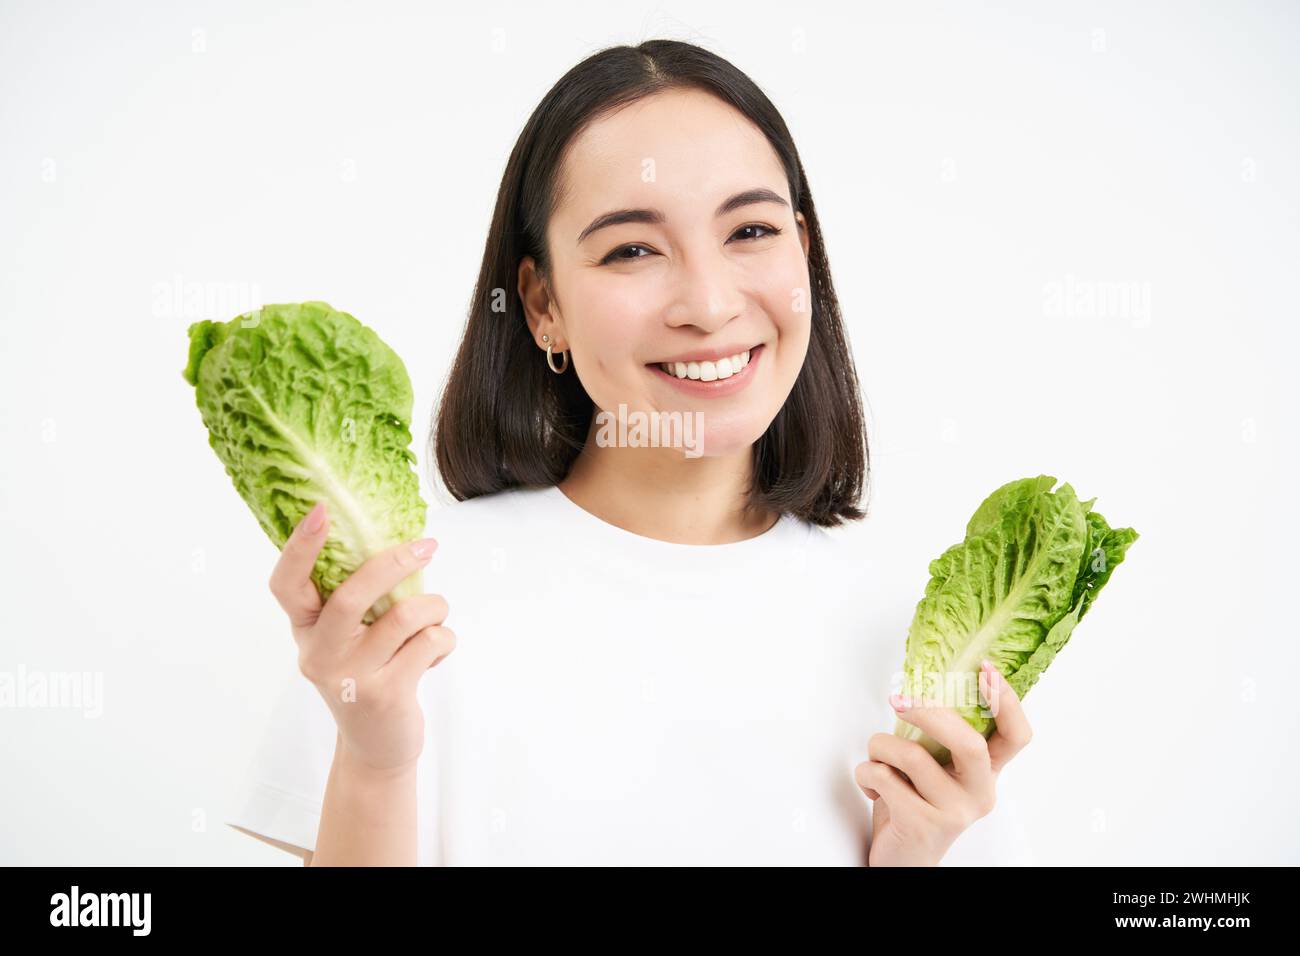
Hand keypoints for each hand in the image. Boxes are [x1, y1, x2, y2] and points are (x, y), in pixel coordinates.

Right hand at [268, 501, 456, 773]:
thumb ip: (356, 598)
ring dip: (435, 607)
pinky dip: (445, 638)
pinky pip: (430, 643)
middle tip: (427, 546)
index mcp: (306, 630)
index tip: (320, 510)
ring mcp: (351, 677)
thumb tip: (396, 538)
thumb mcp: (349, 638)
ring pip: (405, 616)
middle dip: (395, 563)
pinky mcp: (387, 695)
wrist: (377, 746)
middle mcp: (319, 653)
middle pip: (351, 594)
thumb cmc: (368, 674)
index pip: (286, 584)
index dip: (299, 546)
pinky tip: (435, 652)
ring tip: (436, 616)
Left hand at [855, 660, 1032, 865]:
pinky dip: (866, 773)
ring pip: (912, 756)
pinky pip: (884, 777)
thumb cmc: (911, 805)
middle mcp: (980, 794)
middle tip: (898, 699)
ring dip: (879, 746)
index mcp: (987, 774)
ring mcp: (955, 813)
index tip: (986, 669)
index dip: (1007, 701)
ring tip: (874, 757)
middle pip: (968, 742)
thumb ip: (936, 738)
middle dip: (928, 713)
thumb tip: (919, 685)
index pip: (1017, 737)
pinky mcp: (925, 825)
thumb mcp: (931, 769)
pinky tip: (871, 786)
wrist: (900, 860)